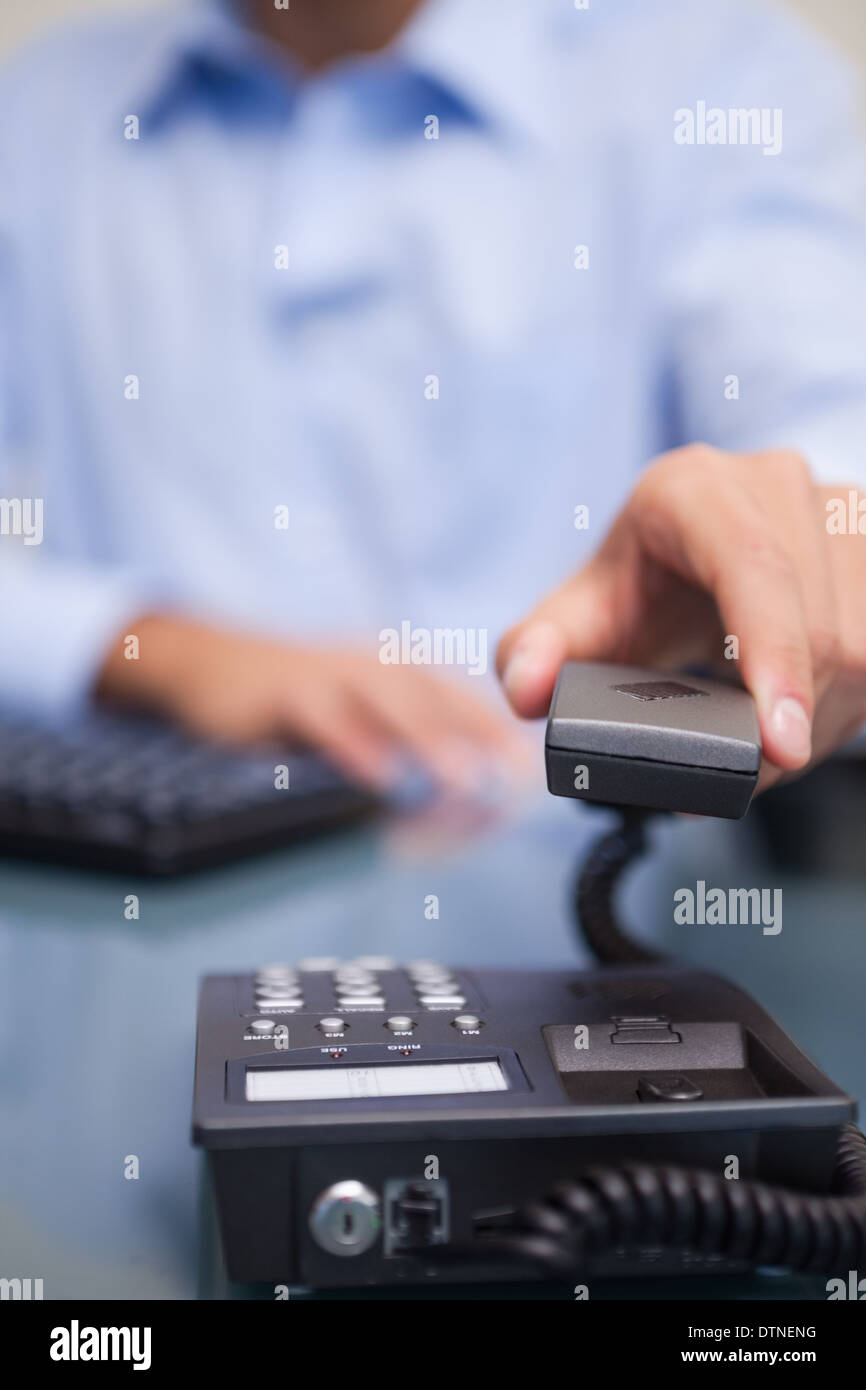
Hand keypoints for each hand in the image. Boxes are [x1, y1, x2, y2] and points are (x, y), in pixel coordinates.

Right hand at [96, 615, 528, 792]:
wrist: (210, 665)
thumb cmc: (294, 699)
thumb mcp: (357, 716)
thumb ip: (404, 747)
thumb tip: (457, 797)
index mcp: (396, 669)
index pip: (461, 698)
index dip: (500, 733)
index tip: (532, 772)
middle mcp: (372, 664)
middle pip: (437, 699)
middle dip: (481, 739)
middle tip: (515, 780)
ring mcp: (329, 674)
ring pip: (390, 704)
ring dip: (431, 743)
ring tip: (465, 781)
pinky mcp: (286, 693)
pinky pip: (326, 720)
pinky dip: (356, 747)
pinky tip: (382, 777)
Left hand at [498, 447, 865, 788]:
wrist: (689, 558)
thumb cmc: (635, 590)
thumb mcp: (575, 619)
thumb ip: (532, 654)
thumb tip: (529, 689)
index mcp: (695, 488)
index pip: (753, 567)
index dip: (775, 657)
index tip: (779, 745)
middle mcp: (777, 482)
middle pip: (818, 627)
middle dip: (785, 722)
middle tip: (741, 778)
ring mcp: (842, 510)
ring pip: (861, 647)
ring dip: (818, 722)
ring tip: (762, 748)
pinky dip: (842, 707)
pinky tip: (798, 720)